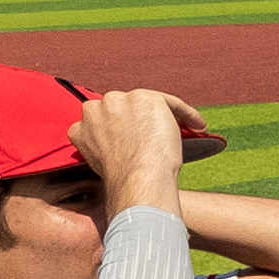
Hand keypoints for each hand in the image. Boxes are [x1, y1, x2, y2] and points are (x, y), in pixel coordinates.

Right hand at [72, 89, 206, 212]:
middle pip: (120, 108)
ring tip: (178, 131)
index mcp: (80, 128)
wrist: (137, 178)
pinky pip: (171, 102)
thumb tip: (124, 148)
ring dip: (161, 115)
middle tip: (154, 136)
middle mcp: (97, 108)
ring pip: (145, 103)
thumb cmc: (124, 180)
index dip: (118, 129)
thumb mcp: (100, 162)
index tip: (131, 139)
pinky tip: (197, 124)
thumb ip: (105, 146)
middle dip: (135, 118)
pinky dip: (187, 114)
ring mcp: (121, 100)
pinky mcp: (146, 97)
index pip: (100, 121)